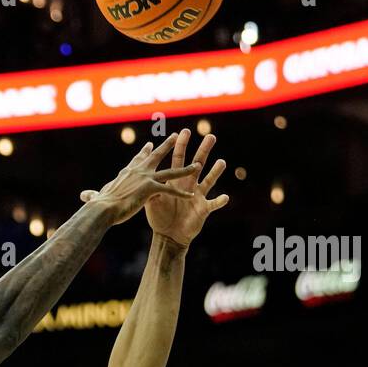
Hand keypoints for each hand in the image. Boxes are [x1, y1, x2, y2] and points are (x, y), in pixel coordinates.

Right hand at [79, 133, 200, 224]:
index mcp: (127, 172)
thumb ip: (93, 195)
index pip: (138, 159)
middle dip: (167, 146)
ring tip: (197, 165)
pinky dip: (180, 193)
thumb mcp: (97, 197)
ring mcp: (146, 178)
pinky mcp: (151, 189)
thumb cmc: (99, 205)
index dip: (144, 152)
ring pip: (170, 172)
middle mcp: (138, 171)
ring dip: (184, 169)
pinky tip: (190, 195)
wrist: (103, 208)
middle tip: (176, 136)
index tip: (150, 145)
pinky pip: (170, 190)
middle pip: (156, 156)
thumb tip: (83, 196)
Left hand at [142, 128, 228, 247]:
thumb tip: (142, 176)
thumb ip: (148, 188)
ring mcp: (198, 196)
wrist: (168, 234)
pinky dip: (220, 201)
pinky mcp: (204, 209)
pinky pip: (214, 204)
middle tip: (210, 136)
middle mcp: (189, 185)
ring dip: (216, 172)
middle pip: (197, 164)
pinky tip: (225, 197)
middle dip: (203, 151)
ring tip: (221, 162)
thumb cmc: (160, 216)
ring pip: (209, 181)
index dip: (180, 146)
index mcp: (176, 181)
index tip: (183, 131)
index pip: (178, 160)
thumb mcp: (152, 201)